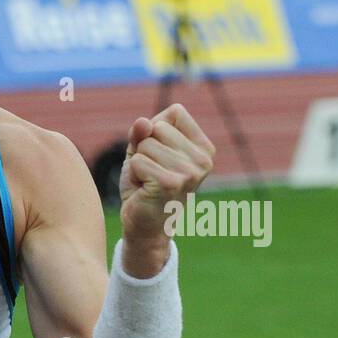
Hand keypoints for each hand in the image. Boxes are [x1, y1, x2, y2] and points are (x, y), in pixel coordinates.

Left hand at [119, 103, 215, 244]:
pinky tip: (144, 189)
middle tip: (151, 171)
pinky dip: (133, 175)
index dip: (157, 128)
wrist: (145, 225)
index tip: (159, 154)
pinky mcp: (172, 184)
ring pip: (146, 144)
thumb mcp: (143, 150)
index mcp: (204, 148)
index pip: (176, 112)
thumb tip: (143, 122)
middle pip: (158, 127)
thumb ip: (142, 132)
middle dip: (144, 147)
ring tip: (147, 181)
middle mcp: (203, 159)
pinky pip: (138, 161)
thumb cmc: (146, 184)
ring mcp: (190, 172)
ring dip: (138, 163)